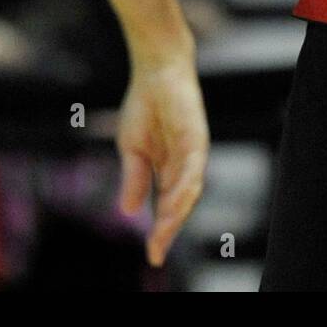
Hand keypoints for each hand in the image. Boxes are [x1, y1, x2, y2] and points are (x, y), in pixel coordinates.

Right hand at [116, 49, 208, 267]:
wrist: (154, 70)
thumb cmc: (144, 105)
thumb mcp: (132, 148)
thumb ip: (134, 178)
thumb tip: (129, 212)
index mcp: (169, 170)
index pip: (167, 207)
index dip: (161, 232)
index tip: (152, 255)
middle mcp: (184, 165)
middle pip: (180, 205)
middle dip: (168, 230)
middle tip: (156, 253)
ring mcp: (193, 152)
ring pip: (189, 190)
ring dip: (177, 213)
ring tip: (163, 233)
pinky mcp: (197, 137)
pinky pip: (193, 168)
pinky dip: (184, 186)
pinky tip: (173, 202)